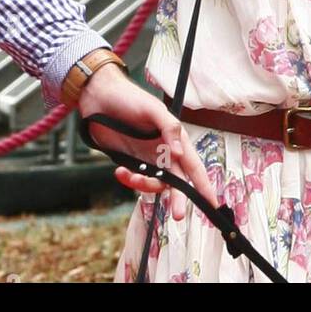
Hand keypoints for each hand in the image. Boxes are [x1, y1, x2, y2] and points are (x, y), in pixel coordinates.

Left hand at [77, 64, 218, 220]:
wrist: (98, 96)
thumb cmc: (128, 97)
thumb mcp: (152, 108)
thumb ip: (169, 128)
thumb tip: (178, 152)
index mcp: (175, 138)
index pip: (194, 166)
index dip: (204, 185)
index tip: (213, 204)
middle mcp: (164, 151)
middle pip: (177, 181)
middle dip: (178, 198)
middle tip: (177, 215)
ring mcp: (147, 158)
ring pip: (155, 183)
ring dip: (145, 186)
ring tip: (131, 177)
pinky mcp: (131, 161)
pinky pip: (136, 179)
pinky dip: (129, 180)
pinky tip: (119, 172)